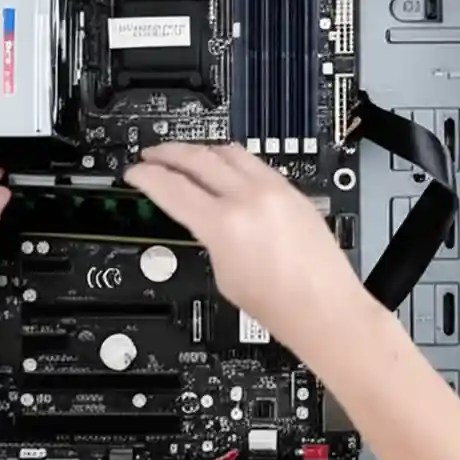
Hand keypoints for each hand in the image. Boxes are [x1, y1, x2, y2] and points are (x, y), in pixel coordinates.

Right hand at [124, 143, 372, 342]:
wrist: (323, 308)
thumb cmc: (280, 305)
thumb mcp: (223, 273)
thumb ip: (208, 236)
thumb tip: (201, 217)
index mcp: (225, 224)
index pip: (172, 186)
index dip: (145, 175)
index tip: (135, 172)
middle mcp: (251, 199)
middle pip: (198, 157)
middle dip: (168, 153)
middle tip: (152, 154)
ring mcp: (275, 191)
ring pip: (229, 152)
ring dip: (200, 150)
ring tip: (186, 154)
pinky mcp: (292, 192)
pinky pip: (255, 163)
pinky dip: (232, 160)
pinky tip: (224, 166)